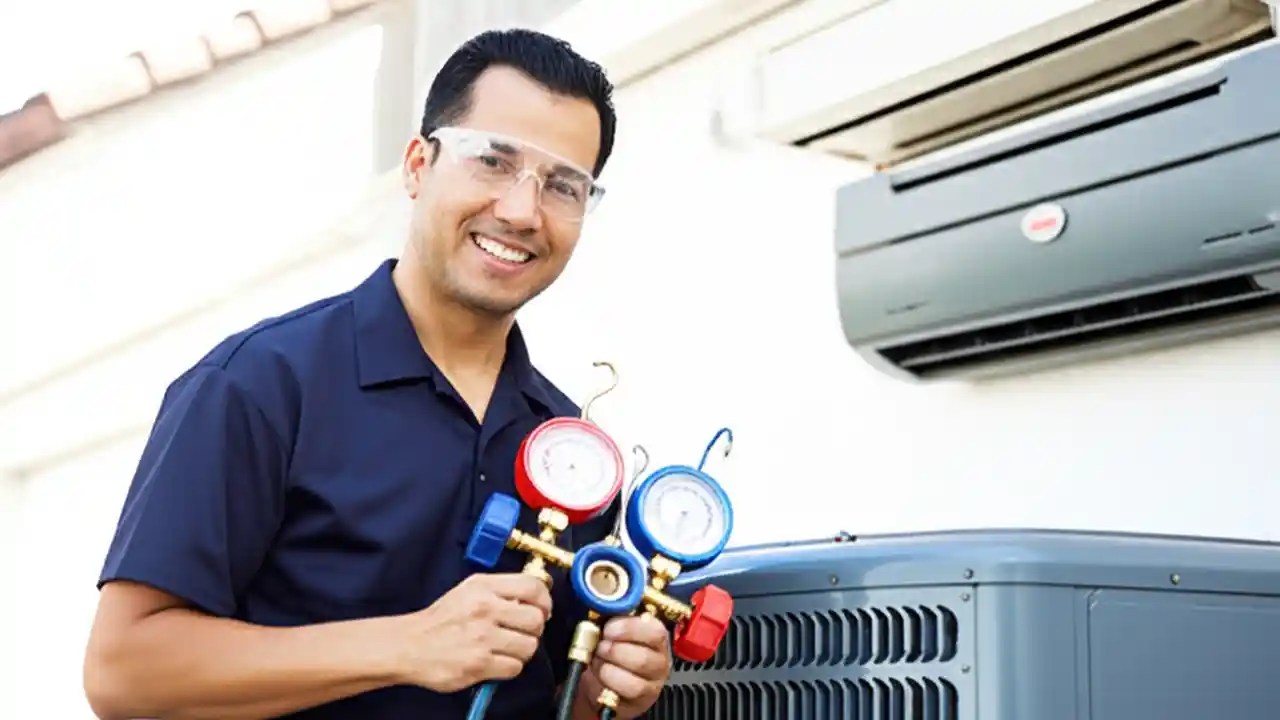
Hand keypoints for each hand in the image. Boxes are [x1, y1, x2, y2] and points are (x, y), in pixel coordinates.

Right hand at [396, 573, 551, 692]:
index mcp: (483, 587)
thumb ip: (500, 591)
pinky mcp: (479, 663)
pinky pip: (515, 668)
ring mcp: (482, 637)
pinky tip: (495, 661)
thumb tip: (534, 599)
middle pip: (536, 619)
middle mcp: (484, 608)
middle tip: (522, 633)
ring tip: (506, 649)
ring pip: (529, 646)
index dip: (545, 601)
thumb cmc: (440, 620)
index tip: (543, 610)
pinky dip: (509, 668)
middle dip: (534, 629)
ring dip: (522, 651)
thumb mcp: (468, 591)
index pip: (533, 587)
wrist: (409, 645)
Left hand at [577, 614, 671, 718]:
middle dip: (614, 651)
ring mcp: (651, 684)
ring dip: (608, 669)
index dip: (630, 629)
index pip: (654, 631)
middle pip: (643, 658)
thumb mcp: (614, 631)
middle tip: (600, 647)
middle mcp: (659, 662)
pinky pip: (623, 694)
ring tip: (598, 662)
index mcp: (656, 638)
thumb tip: (601, 603)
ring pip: (634, 681)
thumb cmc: (609, 652)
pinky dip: (605, 684)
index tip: (609, 628)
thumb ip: (613, 618)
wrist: (602, 681)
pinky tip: (599, 677)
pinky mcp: (640, 702)